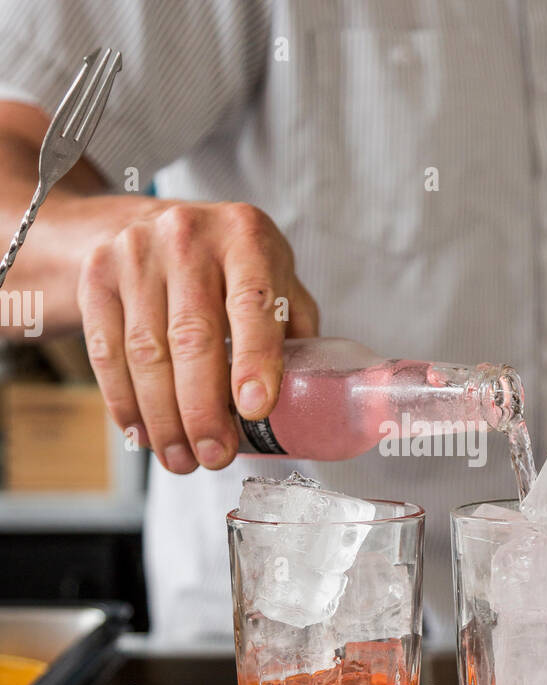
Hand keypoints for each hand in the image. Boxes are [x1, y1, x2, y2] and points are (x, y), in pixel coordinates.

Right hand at [77, 201, 318, 471]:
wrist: (150, 225)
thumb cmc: (227, 264)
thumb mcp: (272, 275)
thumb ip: (292, 328)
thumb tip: (311, 398)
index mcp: (246, 238)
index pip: (253, 304)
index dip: (254, 361)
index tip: (255, 411)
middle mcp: (188, 238)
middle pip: (192, 338)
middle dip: (203, 410)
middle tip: (215, 456)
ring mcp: (135, 254)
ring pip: (146, 353)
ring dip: (164, 419)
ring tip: (181, 458)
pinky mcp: (97, 277)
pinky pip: (107, 352)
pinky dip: (125, 402)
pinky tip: (144, 432)